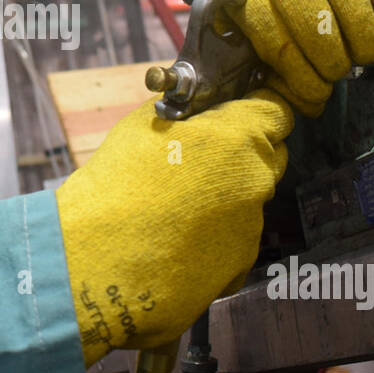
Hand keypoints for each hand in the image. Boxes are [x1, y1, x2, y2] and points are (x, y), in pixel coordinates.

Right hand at [57, 91, 292, 367]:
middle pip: (269, 157)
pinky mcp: (239, 266)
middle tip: (198, 162)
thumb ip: (190, 110)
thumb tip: (203, 106)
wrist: (98, 260)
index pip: (276, 113)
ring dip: (227, 199)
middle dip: (242, 155)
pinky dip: (216, 239)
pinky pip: (236, 241)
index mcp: (239, 138)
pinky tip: (178, 240)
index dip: (254, 111)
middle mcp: (257, 182)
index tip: (232, 117)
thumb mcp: (147, 124)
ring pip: (251, 201)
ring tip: (178, 209)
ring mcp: (251, 227)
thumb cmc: (117, 183)